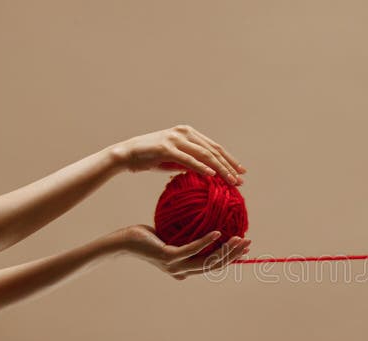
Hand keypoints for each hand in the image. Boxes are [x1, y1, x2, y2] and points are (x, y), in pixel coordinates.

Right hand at [109, 125, 245, 184]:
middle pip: (213, 150)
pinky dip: (202, 167)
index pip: (214, 147)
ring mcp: (175, 139)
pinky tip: (212, 176)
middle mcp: (184, 133)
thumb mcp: (175, 159)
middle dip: (229, 165)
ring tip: (231, 180)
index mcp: (188, 132)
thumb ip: (192, 162)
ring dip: (220, 168)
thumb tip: (208, 171)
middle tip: (241, 179)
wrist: (126, 154)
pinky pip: (188, 159)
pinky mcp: (166, 148)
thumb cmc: (150, 158)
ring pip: (204, 155)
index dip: (229, 159)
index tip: (241, 171)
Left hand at [116, 225, 250, 279]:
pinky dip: (206, 241)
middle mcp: (182, 271)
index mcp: (184, 268)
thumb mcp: (169, 238)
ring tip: (238, 238)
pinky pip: (192, 249)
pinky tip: (217, 232)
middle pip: (215, 265)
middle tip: (248, 242)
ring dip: (225, 249)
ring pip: (207, 260)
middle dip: (234, 255)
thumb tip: (199, 224)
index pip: (213, 265)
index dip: (231, 258)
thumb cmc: (145, 238)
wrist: (123, 243)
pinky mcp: (169, 257)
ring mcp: (176, 266)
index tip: (245, 248)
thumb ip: (184, 238)